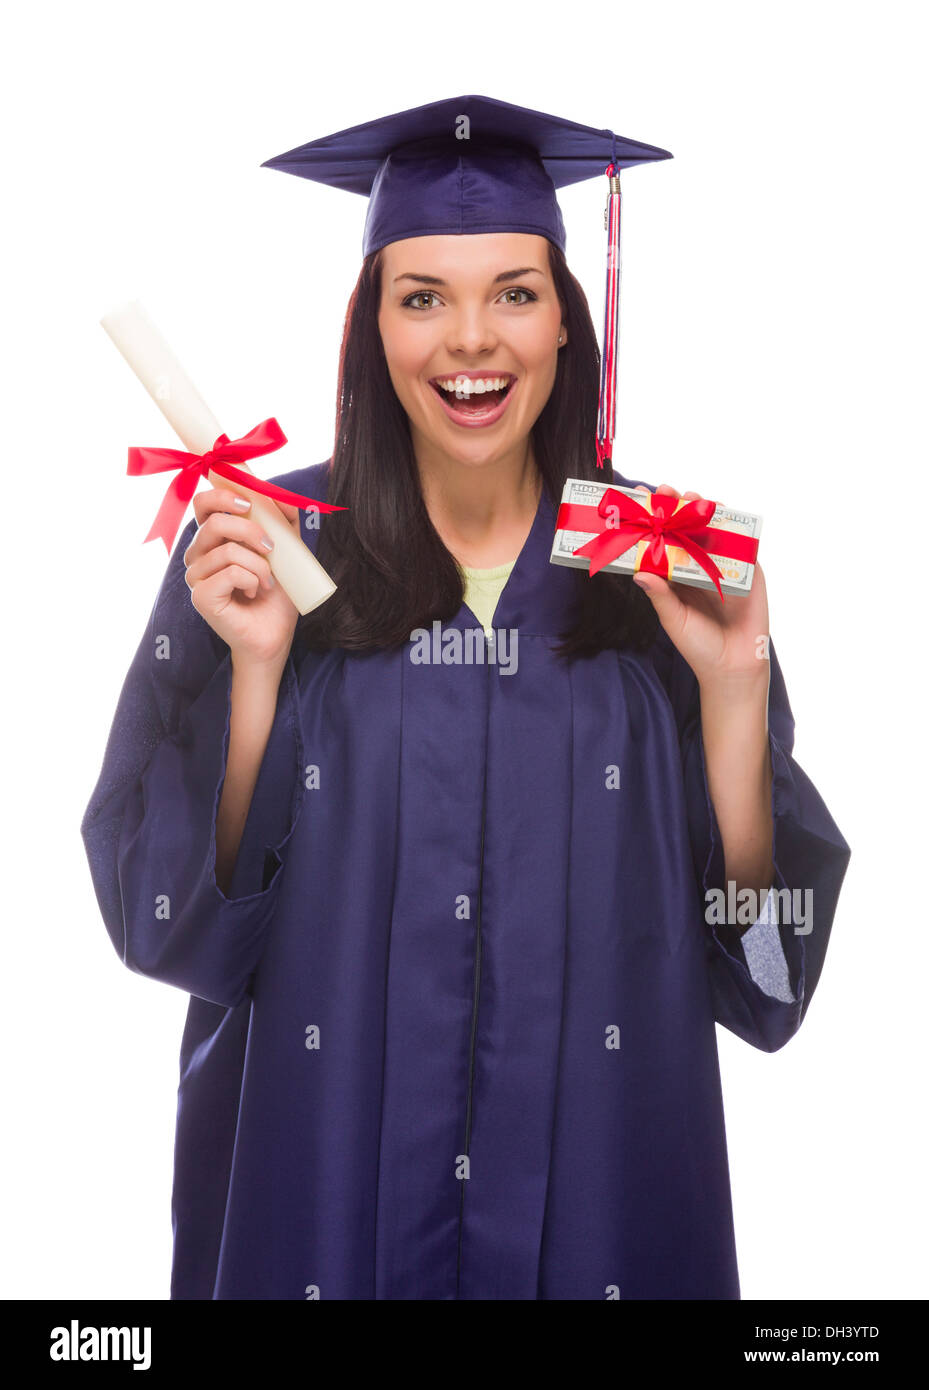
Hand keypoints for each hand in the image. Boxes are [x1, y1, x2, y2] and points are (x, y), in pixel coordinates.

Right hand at [183, 488, 301, 669]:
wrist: (276, 633)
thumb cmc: (276, 593)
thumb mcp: (285, 550)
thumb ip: (282, 521)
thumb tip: (282, 496)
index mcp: (213, 538)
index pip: (203, 503)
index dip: (222, 493)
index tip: (249, 501)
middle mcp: (198, 554)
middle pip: (214, 522)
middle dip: (250, 530)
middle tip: (270, 547)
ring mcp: (196, 576)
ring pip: (227, 550)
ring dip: (259, 565)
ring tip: (268, 582)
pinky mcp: (201, 596)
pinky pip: (230, 573)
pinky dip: (252, 580)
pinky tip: (254, 593)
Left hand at [631, 484, 769, 689]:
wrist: (733, 666)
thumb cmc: (698, 646)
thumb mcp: (674, 620)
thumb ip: (660, 596)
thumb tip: (638, 573)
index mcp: (676, 575)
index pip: (662, 539)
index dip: (653, 519)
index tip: (638, 499)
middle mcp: (699, 565)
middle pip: (687, 527)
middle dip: (676, 506)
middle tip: (664, 492)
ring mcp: (724, 565)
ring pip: (714, 529)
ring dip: (703, 509)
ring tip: (690, 497)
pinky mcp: (750, 570)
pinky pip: (742, 543)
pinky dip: (733, 526)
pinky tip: (722, 513)